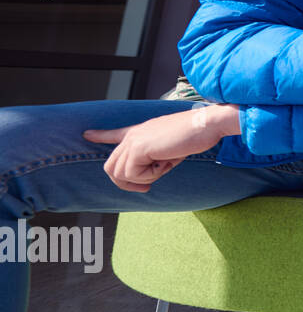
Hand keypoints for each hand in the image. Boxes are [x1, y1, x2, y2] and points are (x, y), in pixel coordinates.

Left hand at [83, 104, 238, 191]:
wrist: (206, 124)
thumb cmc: (196, 135)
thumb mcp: (172, 148)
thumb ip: (155, 158)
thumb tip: (147, 174)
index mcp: (142, 131)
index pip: (115, 133)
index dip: (100, 135)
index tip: (86, 134)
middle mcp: (133, 135)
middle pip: (112, 167)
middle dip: (129, 182)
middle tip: (148, 186)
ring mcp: (134, 141)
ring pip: (120, 173)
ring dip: (143, 178)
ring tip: (163, 168)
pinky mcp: (138, 148)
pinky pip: (133, 174)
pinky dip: (150, 176)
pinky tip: (166, 163)